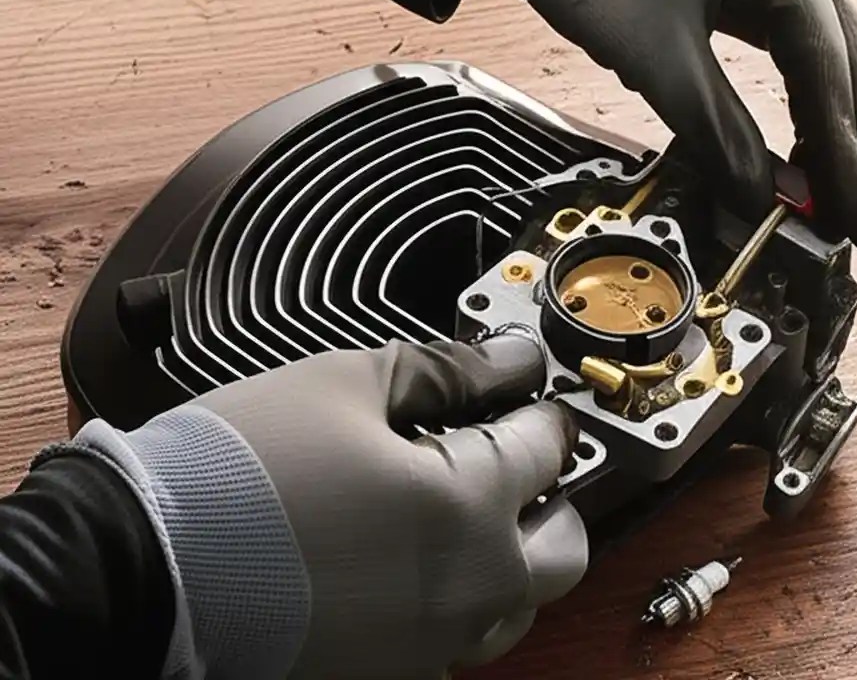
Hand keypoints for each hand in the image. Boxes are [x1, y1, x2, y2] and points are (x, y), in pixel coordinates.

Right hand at [193, 334, 585, 678]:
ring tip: (463, 514)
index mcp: (472, 508)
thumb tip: (510, 362)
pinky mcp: (390, 677)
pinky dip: (453, 601)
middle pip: (563, 546)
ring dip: (511, 557)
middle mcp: (470, 591)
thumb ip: (450, 369)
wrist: (138, 569)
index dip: (540, 410)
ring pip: (516, 606)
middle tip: (517, 462)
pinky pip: (454, 642)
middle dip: (552, 497)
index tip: (528, 396)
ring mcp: (432, 646)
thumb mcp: (346, 382)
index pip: (548, 449)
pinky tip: (408, 564)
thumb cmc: (235, 475)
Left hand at [503, 0, 856, 246]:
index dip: (845, 154)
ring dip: (844, 128)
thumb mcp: (653, 55)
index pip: (831, 70)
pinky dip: (813, 102)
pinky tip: (809, 146)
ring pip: (837, 56)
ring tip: (841, 195)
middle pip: (854, 62)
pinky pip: (805, 48)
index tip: (848, 215)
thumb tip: (757, 197)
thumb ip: (713, 127)